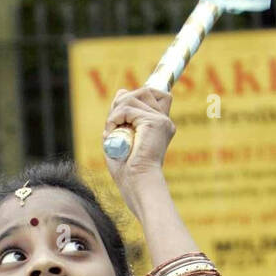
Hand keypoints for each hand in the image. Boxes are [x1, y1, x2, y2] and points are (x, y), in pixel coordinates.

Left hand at [103, 86, 175, 203]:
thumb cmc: (128, 171)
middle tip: (113, 127)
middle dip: (120, 104)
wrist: (137, 184)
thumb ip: (122, 115)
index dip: (134, 97)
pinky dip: (113, 119)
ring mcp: (160, 120)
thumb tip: (121, 91)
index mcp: (159, 125)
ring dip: (115, 113)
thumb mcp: (121, 138)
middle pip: (142, 91)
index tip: (120, 116)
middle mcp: (163, 121)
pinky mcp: (153, 122)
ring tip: (112, 132)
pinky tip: (111, 134)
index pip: (152, 94)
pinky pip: (126, 108)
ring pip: (132, 97)